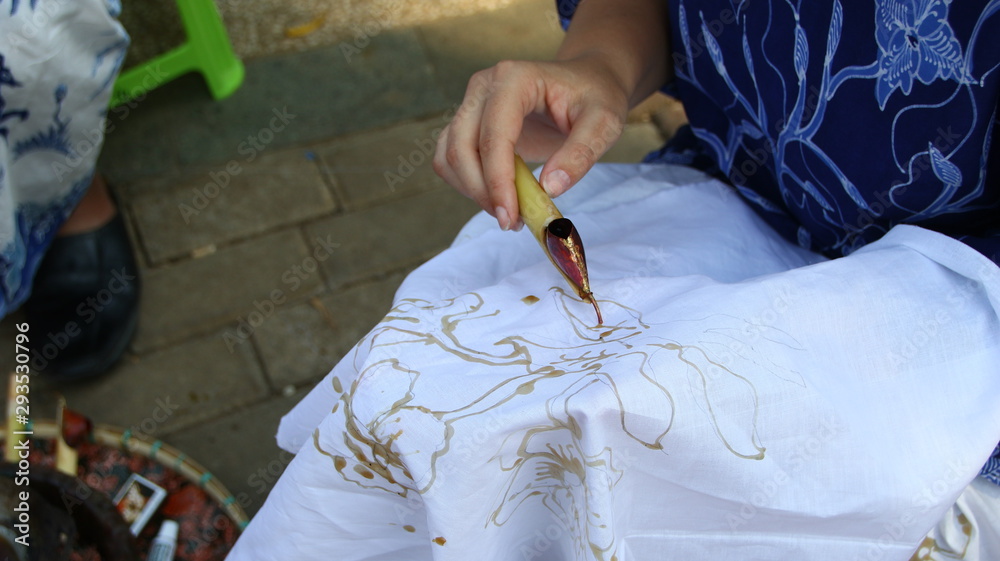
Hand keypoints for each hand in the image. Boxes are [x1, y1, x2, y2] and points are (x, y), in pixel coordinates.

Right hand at [433, 55, 630, 229]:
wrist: (586, 81)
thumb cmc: (596, 97)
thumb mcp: (605, 122)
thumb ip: (581, 154)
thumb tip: (550, 188)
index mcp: (515, 78)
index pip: (494, 136)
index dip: (497, 181)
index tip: (511, 217)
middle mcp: (485, 86)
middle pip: (460, 147)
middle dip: (481, 192)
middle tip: (512, 222)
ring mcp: (472, 103)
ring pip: (449, 156)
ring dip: (472, 191)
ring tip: (509, 211)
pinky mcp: (468, 122)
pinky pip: (450, 158)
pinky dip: (468, 184)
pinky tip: (499, 196)